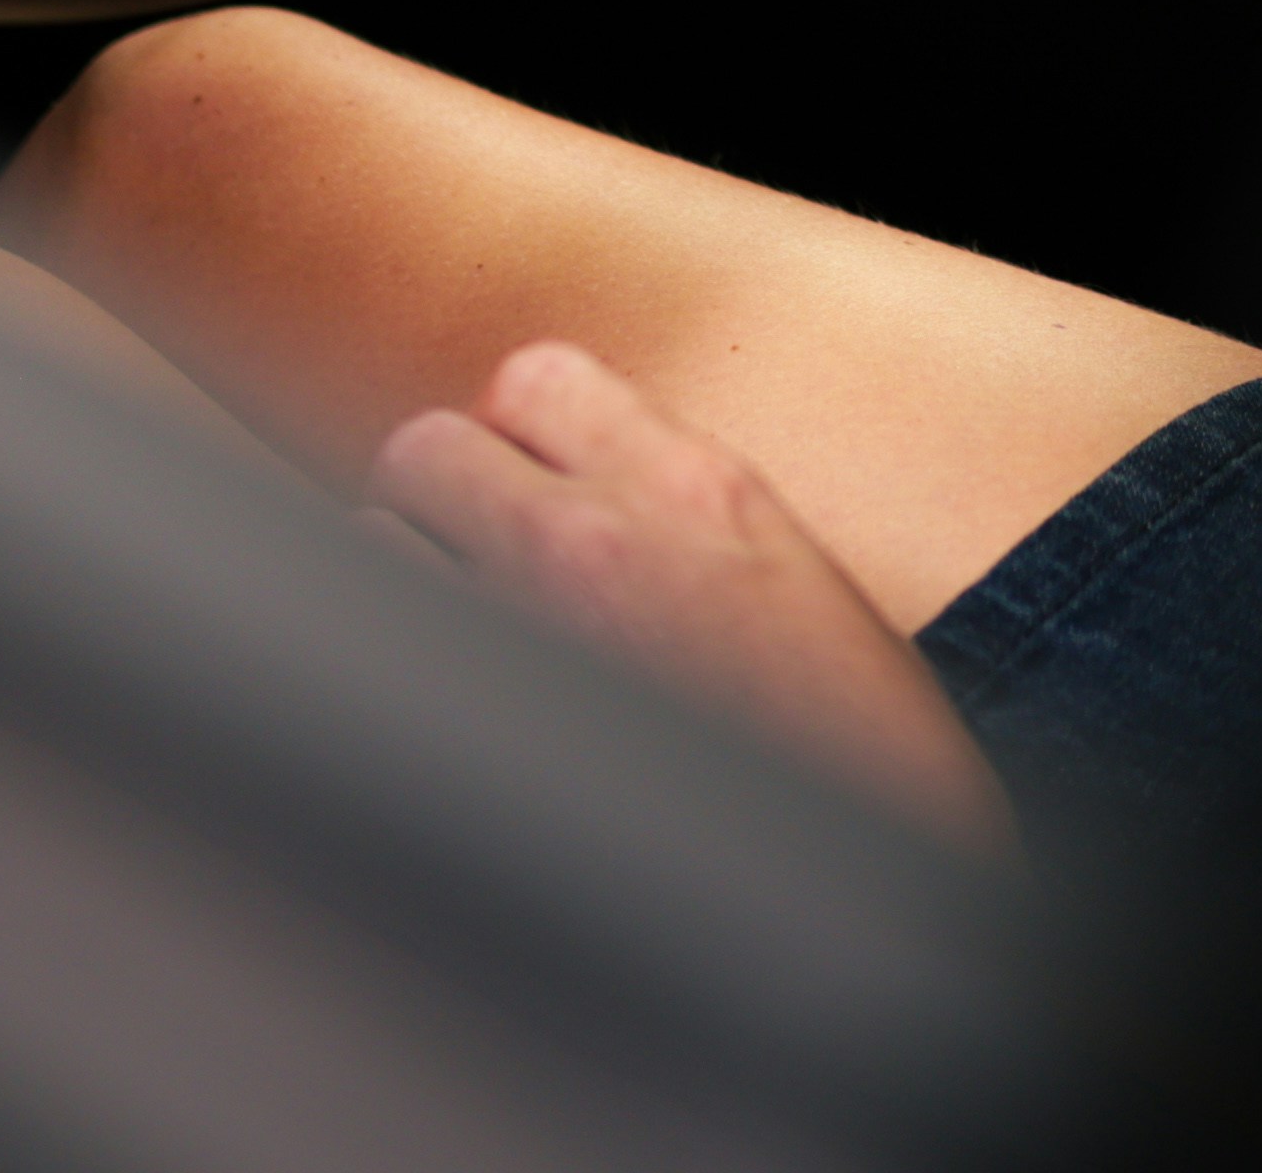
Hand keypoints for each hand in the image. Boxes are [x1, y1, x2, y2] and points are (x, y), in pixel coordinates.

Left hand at [372, 339, 1016, 857]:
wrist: (888, 882)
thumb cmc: (854, 741)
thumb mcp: (786, 571)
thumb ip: (671, 510)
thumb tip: (558, 491)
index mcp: (692, 486)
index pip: (529, 378)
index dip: (513, 435)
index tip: (527, 491)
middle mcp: (597, 539)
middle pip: (424, 452)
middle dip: (434, 508)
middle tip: (472, 578)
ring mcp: (527, 637)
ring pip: (373, 554)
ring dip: (401, 597)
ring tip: (463, 663)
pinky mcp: (481, 741)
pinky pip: (382, 674)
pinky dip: (396, 692)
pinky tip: (452, 735)